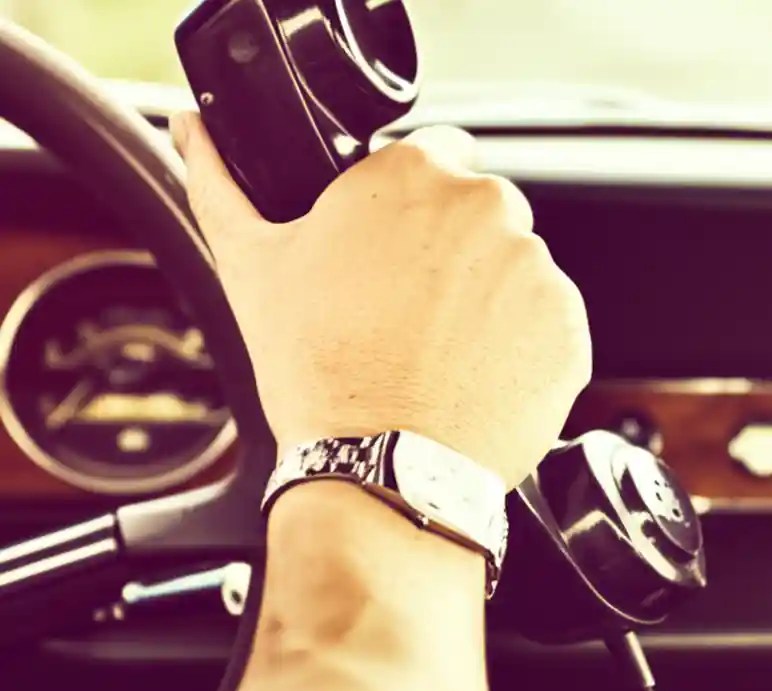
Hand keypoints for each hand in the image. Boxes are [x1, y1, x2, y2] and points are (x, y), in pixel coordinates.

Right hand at [171, 113, 590, 487]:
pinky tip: (473, 374)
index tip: (394, 247)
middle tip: (407, 310)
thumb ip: (219, 182)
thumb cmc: (316, 369)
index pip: (437, 154)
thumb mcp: (251, 265)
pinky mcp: (569, 326)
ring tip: (438, 350)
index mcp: (416, 173)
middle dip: (452, 250)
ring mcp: (538, 269)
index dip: (411, 204)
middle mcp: (489, 208)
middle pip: (481, 212)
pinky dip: (521, 345)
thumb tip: (193, 131)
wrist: (381, 468)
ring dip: (487, 298)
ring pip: (515, 269)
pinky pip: (548, 323)